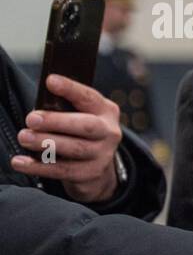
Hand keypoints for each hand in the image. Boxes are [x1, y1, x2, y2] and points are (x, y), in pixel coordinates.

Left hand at [12, 75, 122, 202]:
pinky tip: (21, 162)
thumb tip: (38, 107)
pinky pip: (63, 170)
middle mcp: (109, 132)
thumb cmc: (78, 132)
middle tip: (32, 119)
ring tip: (24, 137)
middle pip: (86, 126)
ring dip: (47, 143)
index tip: (50, 81)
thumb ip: (64, 108)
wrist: (96, 165)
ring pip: (75, 148)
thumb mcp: (79, 114)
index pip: (89, 97)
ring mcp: (103, 154)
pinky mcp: (91, 173)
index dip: (70, 89)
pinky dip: (40, 167)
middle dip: (57, 121)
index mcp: (106, 111)